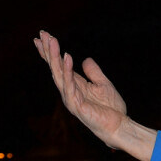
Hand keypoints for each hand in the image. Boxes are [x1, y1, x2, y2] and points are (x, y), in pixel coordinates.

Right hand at [34, 31, 129, 148]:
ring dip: (55, 57)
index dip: (50, 52)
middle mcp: (69, 90)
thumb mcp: (103, 84)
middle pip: (55, 67)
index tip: (42, 37)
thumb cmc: (110, 109)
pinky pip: (70, 85)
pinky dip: (68, 71)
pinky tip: (67, 57)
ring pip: (59, 74)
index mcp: (74, 85)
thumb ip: (93, 72)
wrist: (118, 126)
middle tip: (42, 34)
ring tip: (52, 41)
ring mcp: (71, 98)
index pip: (59, 66)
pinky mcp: (76, 105)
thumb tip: (85, 59)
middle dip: (48, 51)